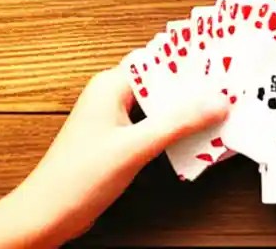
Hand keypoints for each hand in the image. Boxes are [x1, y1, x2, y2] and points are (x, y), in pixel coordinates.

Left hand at [6, 65, 228, 244]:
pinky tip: (196, 137)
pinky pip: (154, 125)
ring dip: (186, 110)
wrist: (47, 215)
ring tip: (218, 112)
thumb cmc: (76, 179)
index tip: (220, 64)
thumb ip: (177, 123)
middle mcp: (112, 97)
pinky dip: (175, 129)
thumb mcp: (134, 147)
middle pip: (162, 81)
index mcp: (110, 85)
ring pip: (160, 105)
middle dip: (194, 87)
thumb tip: (215, 102)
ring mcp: (115, 119)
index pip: (158, 59)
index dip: (190, 60)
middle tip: (228, 89)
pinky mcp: (119, 140)